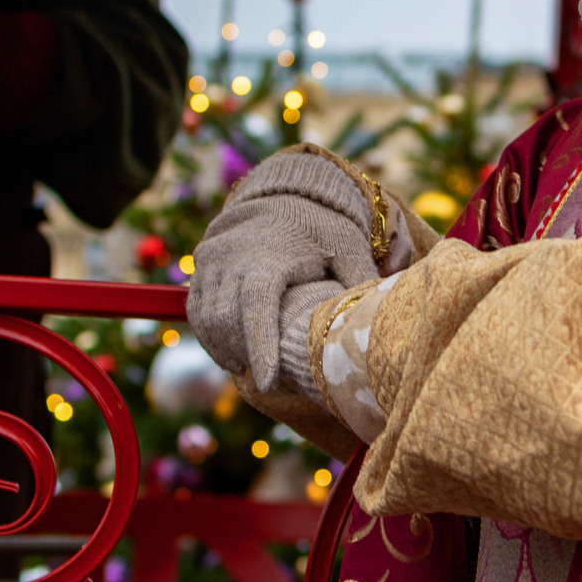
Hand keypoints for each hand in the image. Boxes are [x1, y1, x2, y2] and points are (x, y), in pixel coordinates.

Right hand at [189, 149, 382, 393]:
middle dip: (246, 355)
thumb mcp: (349, 247)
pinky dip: (210, 337)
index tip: (268, 384)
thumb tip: (385, 317)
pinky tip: (231, 354)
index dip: (261, 347)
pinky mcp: (201, 264)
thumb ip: (362, 279)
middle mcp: (235, 256)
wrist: (283, 197)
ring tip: (250, 367)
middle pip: (228, 320)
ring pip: (208, 319)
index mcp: (272, 256)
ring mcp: (213, 259)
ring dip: (226, 350)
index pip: (257, 306)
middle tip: (269, 378)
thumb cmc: (323, 229)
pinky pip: (196, 310)